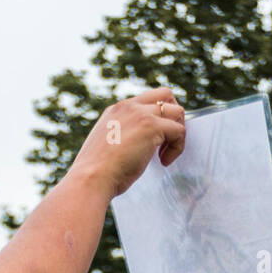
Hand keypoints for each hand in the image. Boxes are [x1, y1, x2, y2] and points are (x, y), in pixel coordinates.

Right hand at [69, 88, 186, 199]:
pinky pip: (179, 131)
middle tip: (167, 141)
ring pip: (177, 111)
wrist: (91, 177)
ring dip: (177, 134)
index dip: (157, 117)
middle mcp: (129, 106)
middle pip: (165, 94)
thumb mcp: (108, 147)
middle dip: (173, 116)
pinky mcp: (152, 126)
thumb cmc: (97, 173)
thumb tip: (138, 147)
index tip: (154, 140)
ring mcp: (141, 114)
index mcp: (117, 110)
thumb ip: (123, 138)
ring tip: (164, 155)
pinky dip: (177, 148)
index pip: (147, 100)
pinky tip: (163, 162)